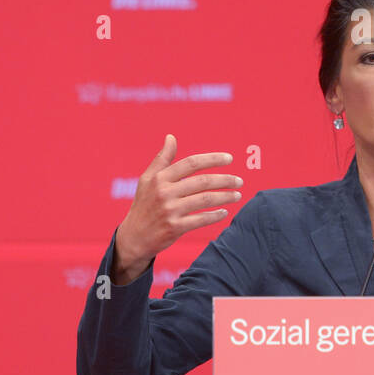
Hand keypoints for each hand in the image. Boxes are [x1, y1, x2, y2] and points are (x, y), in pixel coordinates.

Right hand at [113, 135, 242, 283]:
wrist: (133, 237)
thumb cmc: (144, 204)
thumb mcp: (147, 179)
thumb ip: (162, 159)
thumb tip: (171, 137)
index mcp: (159, 178)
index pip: (191, 163)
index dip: (212, 159)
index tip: (230, 158)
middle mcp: (164, 193)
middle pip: (202, 182)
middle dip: (225, 180)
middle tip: (240, 181)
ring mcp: (170, 211)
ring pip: (205, 200)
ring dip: (225, 197)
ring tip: (238, 195)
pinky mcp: (174, 228)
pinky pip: (201, 219)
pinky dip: (215, 215)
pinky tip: (224, 212)